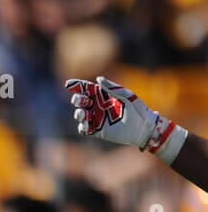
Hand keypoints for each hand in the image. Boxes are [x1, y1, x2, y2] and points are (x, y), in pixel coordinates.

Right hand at [65, 76, 181, 156]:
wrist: (142, 128)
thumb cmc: (137, 109)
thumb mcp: (127, 95)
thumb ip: (112, 88)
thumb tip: (98, 79)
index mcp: (104, 96)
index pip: (87, 89)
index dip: (77, 86)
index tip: (69, 84)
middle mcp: (98, 106)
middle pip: (81, 102)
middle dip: (77, 100)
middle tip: (79, 100)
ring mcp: (96, 119)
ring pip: (80, 115)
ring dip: (79, 113)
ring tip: (83, 113)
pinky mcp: (96, 131)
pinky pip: (84, 129)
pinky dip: (82, 127)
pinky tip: (86, 125)